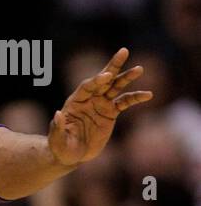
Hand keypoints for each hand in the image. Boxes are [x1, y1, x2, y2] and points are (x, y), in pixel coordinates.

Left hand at [48, 48, 151, 166]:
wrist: (71, 154)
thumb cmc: (60, 146)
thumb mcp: (57, 139)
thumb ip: (58, 127)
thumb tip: (57, 113)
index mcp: (75, 102)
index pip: (86, 87)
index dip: (96, 80)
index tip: (106, 75)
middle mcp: (89, 99)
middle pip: (103, 80)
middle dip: (112, 66)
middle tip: (123, 51)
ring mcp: (100, 104)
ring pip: (115, 87)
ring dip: (126, 77)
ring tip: (139, 69)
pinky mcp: (110, 112)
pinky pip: (125, 102)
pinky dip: (136, 98)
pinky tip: (148, 94)